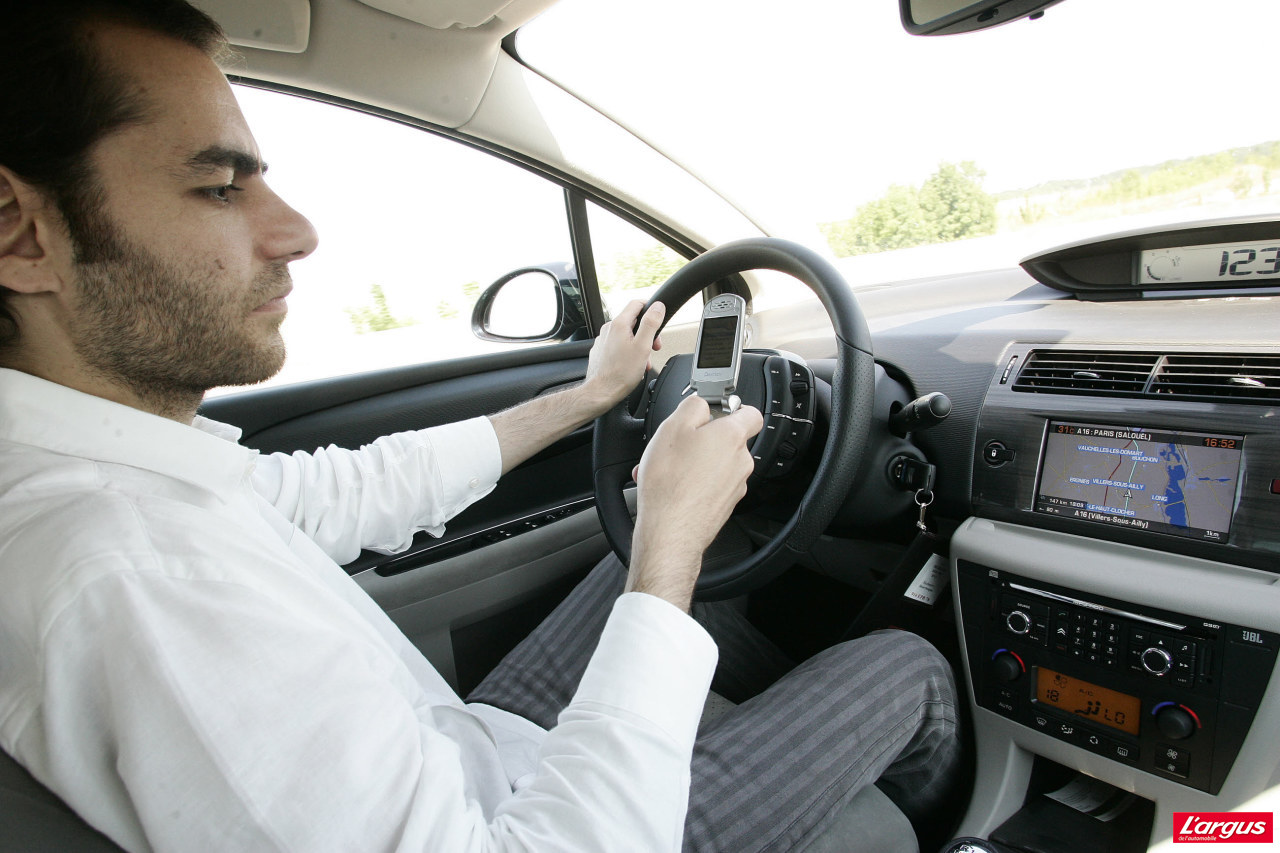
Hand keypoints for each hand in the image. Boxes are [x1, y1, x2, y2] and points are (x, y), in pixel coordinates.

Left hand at [580, 300, 663, 417]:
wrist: (602, 391)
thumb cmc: (621, 373)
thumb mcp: (643, 346)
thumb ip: (651, 323)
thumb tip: (658, 306)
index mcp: (619, 324)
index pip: (637, 303)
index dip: (651, 309)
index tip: (658, 320)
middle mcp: (608, 329)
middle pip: (633, 321)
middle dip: (647, 333)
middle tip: (654, 347)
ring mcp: (603, 340)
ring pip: (627, 336)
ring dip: (639, 346)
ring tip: (643, 362)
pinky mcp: (601, 351)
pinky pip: (618, 346)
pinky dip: (628, 352)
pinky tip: (632, 366)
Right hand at [627, 395, 763, 609]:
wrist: (671, 530)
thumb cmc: (671, 482)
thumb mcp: (673, 426)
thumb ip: (693, 406)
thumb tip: (701, 405)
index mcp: (732, 436)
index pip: (750, 413)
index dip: (733, 408)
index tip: (716, 411)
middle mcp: (740, 461)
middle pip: (727, 440)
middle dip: (702, 439)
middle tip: (677, 444)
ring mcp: (735, 485)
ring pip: (715, 464)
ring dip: (692, 462)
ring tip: (665, 468)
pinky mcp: (725, 504)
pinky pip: (710, 485)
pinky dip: (692, 482)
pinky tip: (670, 485)